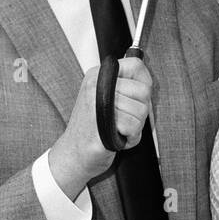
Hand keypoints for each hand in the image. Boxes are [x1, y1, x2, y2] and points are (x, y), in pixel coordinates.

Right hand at [48, 56, 153, 194]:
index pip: (137, 65)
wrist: (74, 154)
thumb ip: (126, 85)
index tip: (133, 98)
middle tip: (122, 119)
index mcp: (97, 75)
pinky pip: (133, 125)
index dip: (143, 85)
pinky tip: (116, 137)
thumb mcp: (108, 99)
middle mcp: (95, 84)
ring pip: (141, 110)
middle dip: (140, 111)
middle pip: (143, 90)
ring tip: (117, 128)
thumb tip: (144, 73)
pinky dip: (131, 137)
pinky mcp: (100, 122)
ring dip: (135, 126)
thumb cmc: (96, 128)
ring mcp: (95, 102)